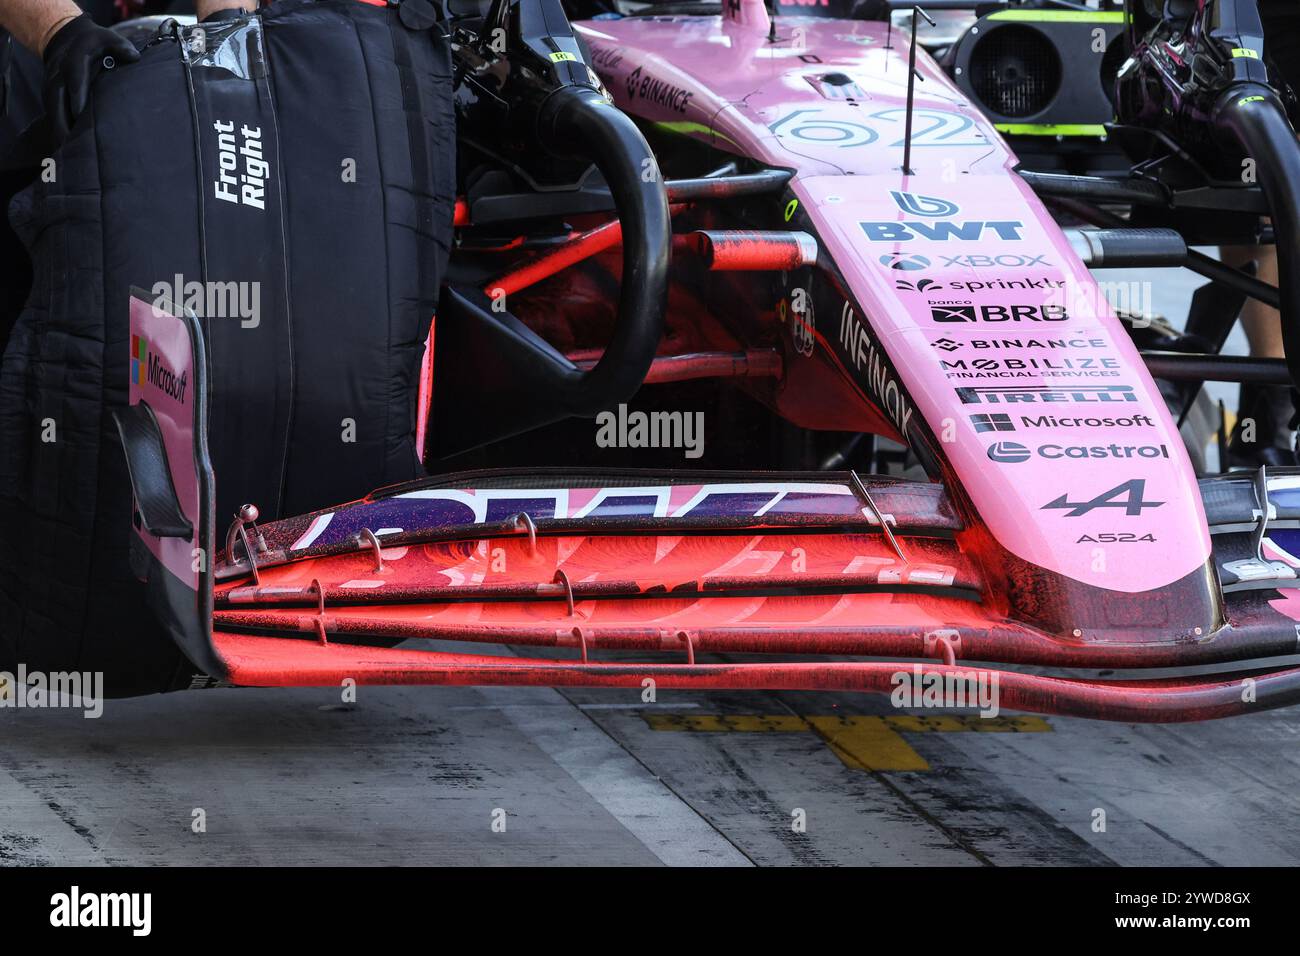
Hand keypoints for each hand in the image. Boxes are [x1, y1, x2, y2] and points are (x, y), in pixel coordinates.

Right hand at [42, 13, 139, 144]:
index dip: (76, 95)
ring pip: (52, 111)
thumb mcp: (108, 38)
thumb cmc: (95, 44)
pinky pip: (53, 116)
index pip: (74, 78)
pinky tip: (68, 149)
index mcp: (74, 61)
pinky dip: (59, 131)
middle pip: (56, 100)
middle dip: (63, 122)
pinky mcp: (51, 98)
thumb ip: (121, 46)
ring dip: (59, 131)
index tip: (80, 114)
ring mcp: (53, 88)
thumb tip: (135, 57)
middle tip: (72, 144)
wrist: (66, 41)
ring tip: (69, 153)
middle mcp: (59, 76)